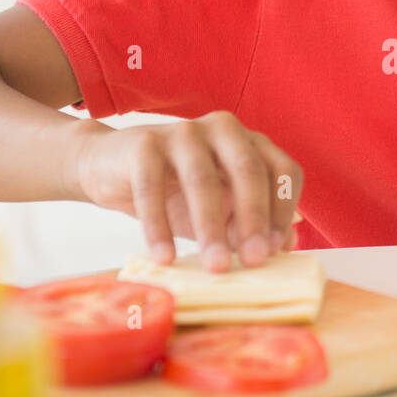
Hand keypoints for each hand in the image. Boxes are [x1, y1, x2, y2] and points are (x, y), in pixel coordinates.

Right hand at [70, 111, 303, 270]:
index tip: (276, 250)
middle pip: (249, 170)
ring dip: (210, 227)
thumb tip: (286, 245)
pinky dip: (159, 225)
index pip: (283, 170)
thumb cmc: (174, 192)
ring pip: (202, 178)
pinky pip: (152, 186)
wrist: (110, 168)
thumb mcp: (220, 212)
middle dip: (254, 218)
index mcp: (250, 142)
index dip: (283, 209)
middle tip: (253, 260)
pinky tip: (164, 256)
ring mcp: (184, 131)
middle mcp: (224, 129)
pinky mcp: (144, 143)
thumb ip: (251, 225)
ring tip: (214, 266)